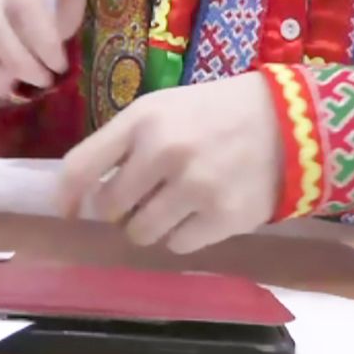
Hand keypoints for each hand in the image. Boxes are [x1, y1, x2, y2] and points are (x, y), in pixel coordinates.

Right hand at [0, 0, 93, 98]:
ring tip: (27, 82)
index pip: (23, 3)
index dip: (41, 39)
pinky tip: (6, 85)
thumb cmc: (47, 19)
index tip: (59, 64)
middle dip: (24, 63)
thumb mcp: (65, 12)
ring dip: (6, 72)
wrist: (18, 30)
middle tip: (45, 79)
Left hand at [57, 74, 281, 253]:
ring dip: (150, 226)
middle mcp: (163, 152)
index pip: (81, 166)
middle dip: (120, 209)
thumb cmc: (214, 112)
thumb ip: (123, 143)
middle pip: (110, 208)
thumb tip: (84, 194)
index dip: (65, 197)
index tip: (67, 213)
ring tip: (173, 206)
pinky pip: (178, 246)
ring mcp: (194, 187)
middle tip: (141, 198)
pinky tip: (199, 214)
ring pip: (141, 233)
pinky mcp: (223, 218)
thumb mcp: (163, 107)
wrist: (288, 121)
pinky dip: (182, 236)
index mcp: (142, 120)